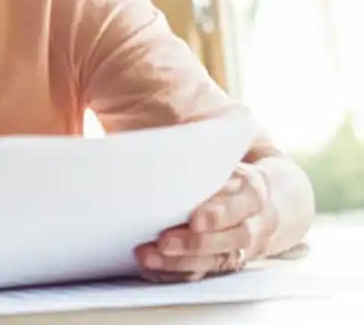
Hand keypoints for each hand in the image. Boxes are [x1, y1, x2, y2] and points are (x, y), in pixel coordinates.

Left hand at [135, 163, 276, 281]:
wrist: (257, 202)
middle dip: (196, 243)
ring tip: (149, 257)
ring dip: (182, 261)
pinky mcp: (227, 262)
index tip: (195, 220)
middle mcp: (255, 220)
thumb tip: (164, 132)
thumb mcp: (224, 159)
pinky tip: (152, 267)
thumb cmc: (228, 174)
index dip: (220, 213)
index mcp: (253, 188)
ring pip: (218, 259)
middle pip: (231, 236)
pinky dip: (177, 273)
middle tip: (163, 242)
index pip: (243, 201)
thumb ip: (201, 156)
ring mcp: (243, 245)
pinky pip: (204, 273)